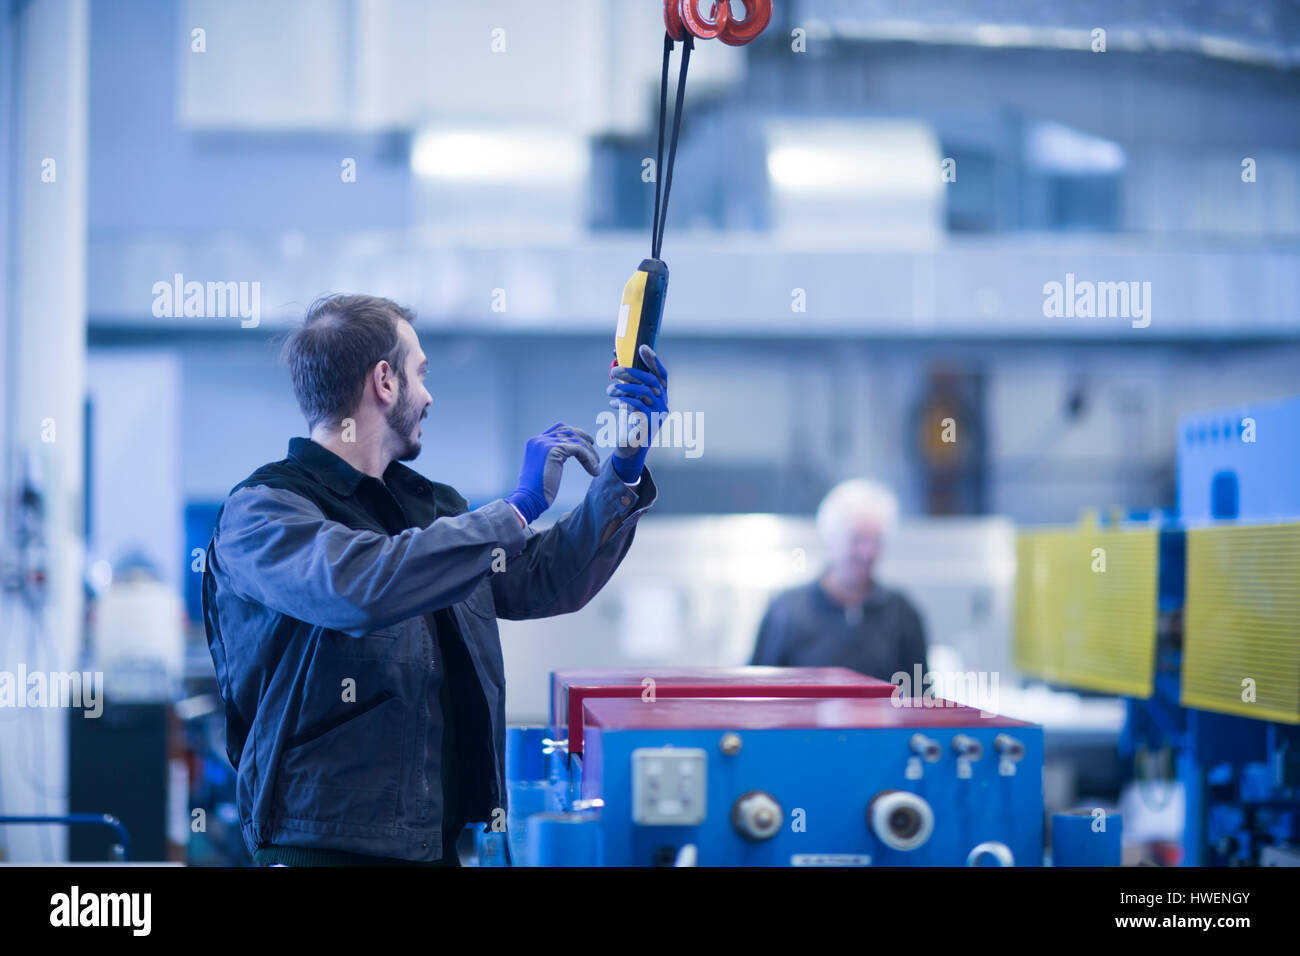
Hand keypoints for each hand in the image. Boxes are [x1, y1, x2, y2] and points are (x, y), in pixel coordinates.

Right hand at [505, 423, 599, 523]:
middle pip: (568, 431)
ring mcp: (545, 443)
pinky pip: (578, 450)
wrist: (528, 499)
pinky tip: (594, 470)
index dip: (575, 434)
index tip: (587, 442)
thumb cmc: (536, 491)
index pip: (558, 429)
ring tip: (596, 466)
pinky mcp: (554, 450)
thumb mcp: (543, 468)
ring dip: (589, 452)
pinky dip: (588, 459)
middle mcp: (539, 439)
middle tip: (595, 453)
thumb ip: (551, 457)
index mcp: (535, 442)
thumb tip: (566, 454)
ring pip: (576, 441)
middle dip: (584, 439)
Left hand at [607, 344, 667, 482]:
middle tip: (615, 371)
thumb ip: (628, 386)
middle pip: (651, 381)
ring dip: (623, 388)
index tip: (642, 347)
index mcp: (661, 397)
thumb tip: (616, 365)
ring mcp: (659, 414)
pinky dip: (622, 402)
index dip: (653, 360)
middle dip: (632, 372)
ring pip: (643, 392)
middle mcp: (664, 404)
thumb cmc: (629, 422)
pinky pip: (636, 406)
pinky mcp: (649, 423)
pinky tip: (612, 404)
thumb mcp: (630, 401)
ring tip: (609, 391)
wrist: (630, 449)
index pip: (661, 374)